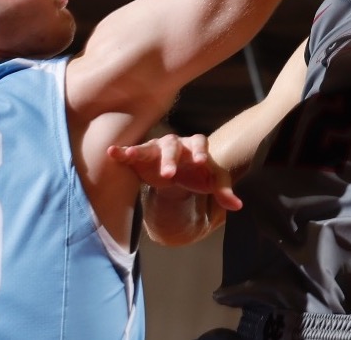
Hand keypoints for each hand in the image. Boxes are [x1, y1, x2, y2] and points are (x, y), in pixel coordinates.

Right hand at [108, 133, 242, 210]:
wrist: (178, 175)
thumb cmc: (197, 174)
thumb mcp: (211, 182)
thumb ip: (223, 191)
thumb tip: (238, 206)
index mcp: (195, 146)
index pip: (199, 143)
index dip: (200, 151)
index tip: (201, 162)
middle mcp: (176, 144)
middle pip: (172, 147)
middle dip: (170, 159)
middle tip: (168, 174)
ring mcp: (156, 148)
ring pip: (150, 147)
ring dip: (141, 152)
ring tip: (130, 156)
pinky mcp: (141, 156)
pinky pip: (131, 151)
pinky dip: (122, 151)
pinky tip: (112, 152)